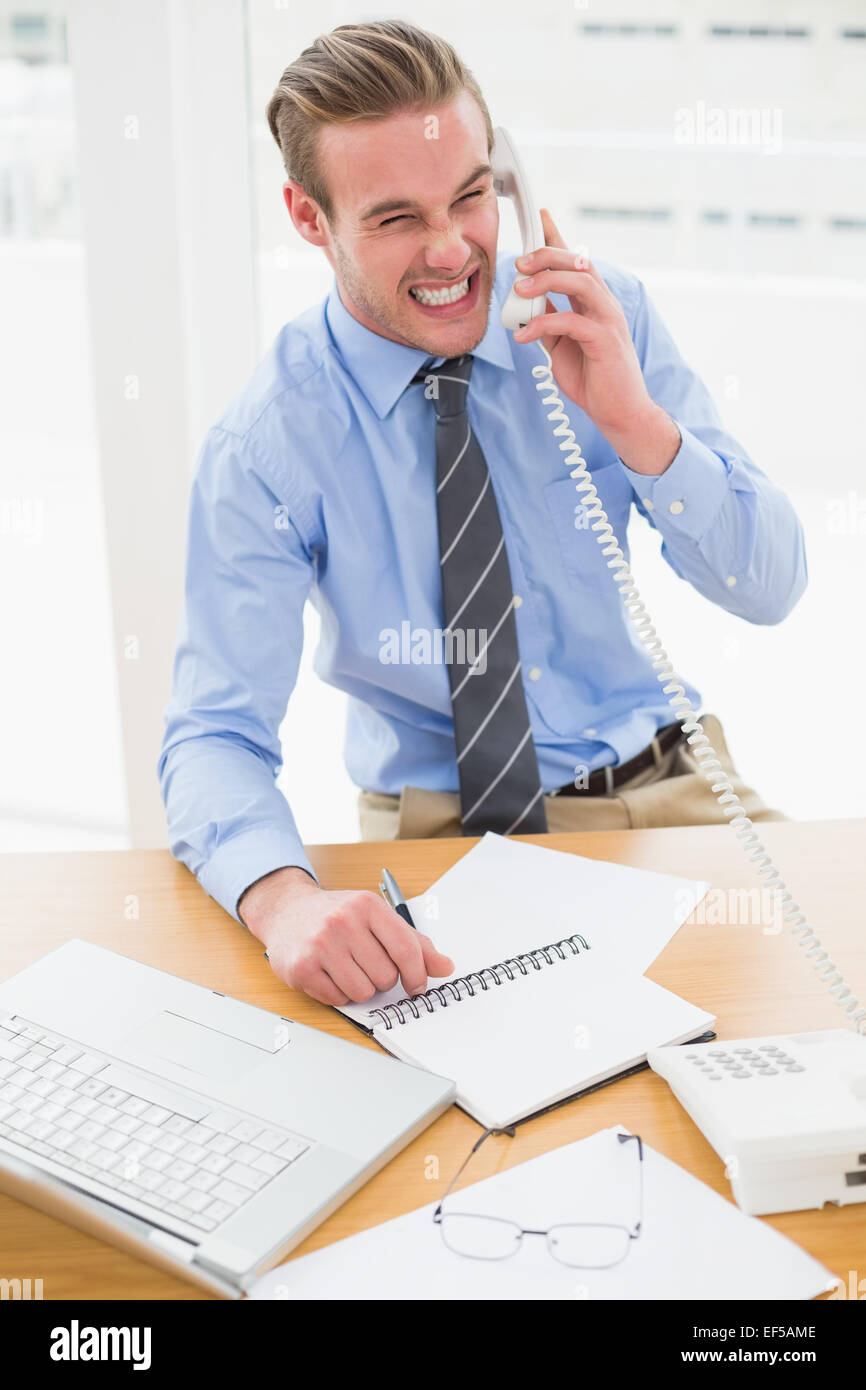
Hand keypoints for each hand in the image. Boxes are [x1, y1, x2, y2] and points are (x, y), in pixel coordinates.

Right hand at [239, 866, 453, 1005]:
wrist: (287, 910)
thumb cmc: (337, 915)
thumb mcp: (376, 917)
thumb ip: (413, 942)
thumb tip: (446, 967)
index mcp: (368, 906)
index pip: (407, 949)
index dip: (418, 974)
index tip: (417, 985)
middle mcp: (343, 922)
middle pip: (386, 976)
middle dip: (382, 978)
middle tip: (367, 963)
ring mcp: (319, 945)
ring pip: (364, 992)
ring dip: (361, 988)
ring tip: (348, 968)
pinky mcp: (301, 968)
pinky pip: (338, 999)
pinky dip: (339, 993)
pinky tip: (330, 974)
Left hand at [511, 209, 680, 474]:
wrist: (619, 412)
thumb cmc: (594, 378)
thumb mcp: (562, 345)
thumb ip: (549, 321)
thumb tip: (525, 305)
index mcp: (595, 302)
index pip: (577, 261)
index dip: (558, 236)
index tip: (539, 216)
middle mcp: (605, 304)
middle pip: (579, 263)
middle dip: (547, 256)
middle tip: (520, 262)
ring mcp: (608, 320)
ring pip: (580, 283)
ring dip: (546, 281)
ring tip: (520, 289)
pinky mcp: (604, 341)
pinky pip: (571, 322)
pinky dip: (543, 325)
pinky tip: (523, 336)